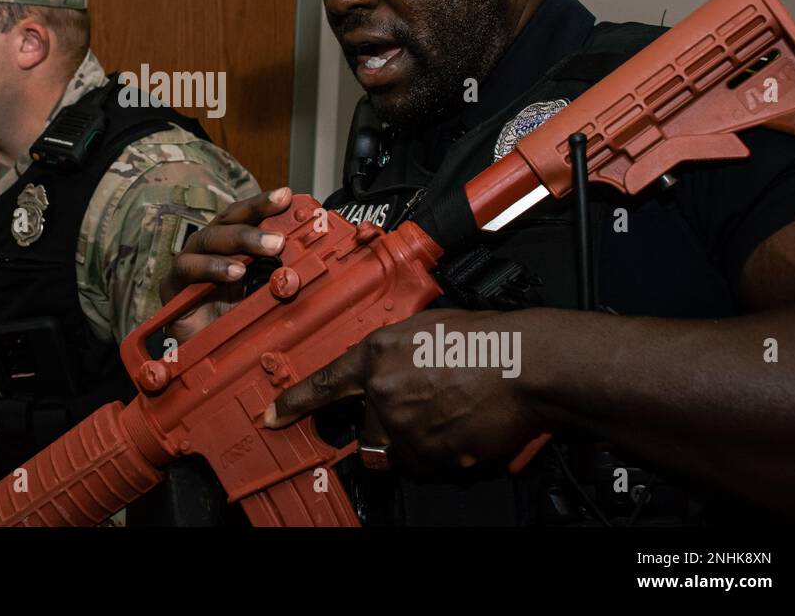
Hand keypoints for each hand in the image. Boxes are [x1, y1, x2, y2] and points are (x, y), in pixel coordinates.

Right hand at [159, 187, 292, 343]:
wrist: (203, 358)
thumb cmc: (236, 324)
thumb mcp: (264, 297)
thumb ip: (281, 277)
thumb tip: (314, 260)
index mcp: (228, 245)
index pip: (245, 215)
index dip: (264, 204)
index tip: (287, 196)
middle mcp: (207, 248)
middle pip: (227, 220)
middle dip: (257, 220)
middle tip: (285, 234)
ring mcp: (187, 264)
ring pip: (209, 238)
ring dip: (241, 240)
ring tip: (271, 248)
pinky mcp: (171, 285)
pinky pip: (189, 269)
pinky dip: (212, 267)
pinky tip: (235, 271)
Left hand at [265, 308, 545, 477]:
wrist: (524, 364)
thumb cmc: (484, 340)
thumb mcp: (425, 328)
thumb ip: (395, 352)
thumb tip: (389, 371)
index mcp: (377, 355)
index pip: (323, 384)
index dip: (292, 405)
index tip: (270, 418)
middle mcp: (383, 393)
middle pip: (368, 433)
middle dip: (390, 430)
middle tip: (425, 413)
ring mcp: (406, 428)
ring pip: (400, 451)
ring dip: (420, 442)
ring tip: (453, 415)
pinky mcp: (432, 456)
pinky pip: (430, 465)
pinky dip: (445, 454)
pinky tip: (466, 427)